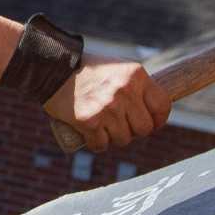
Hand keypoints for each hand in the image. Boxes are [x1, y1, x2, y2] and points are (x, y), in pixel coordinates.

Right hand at [44, 56, 171, 151]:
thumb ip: (136, 87)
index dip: (158, 120)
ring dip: (113, 138)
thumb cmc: (87, 70)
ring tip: (102, 125)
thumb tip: (154, 111)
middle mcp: (125, 91)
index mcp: (136, 75)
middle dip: (134, 131)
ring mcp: (107, 108)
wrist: (52, 69)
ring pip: (123, 140)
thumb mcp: (118, 69)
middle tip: (121, 124)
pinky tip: (90, 132)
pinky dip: (96, 143)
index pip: (162, 106)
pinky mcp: (89, 121)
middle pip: (144, 128)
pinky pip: (101, 145)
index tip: (151, 123)